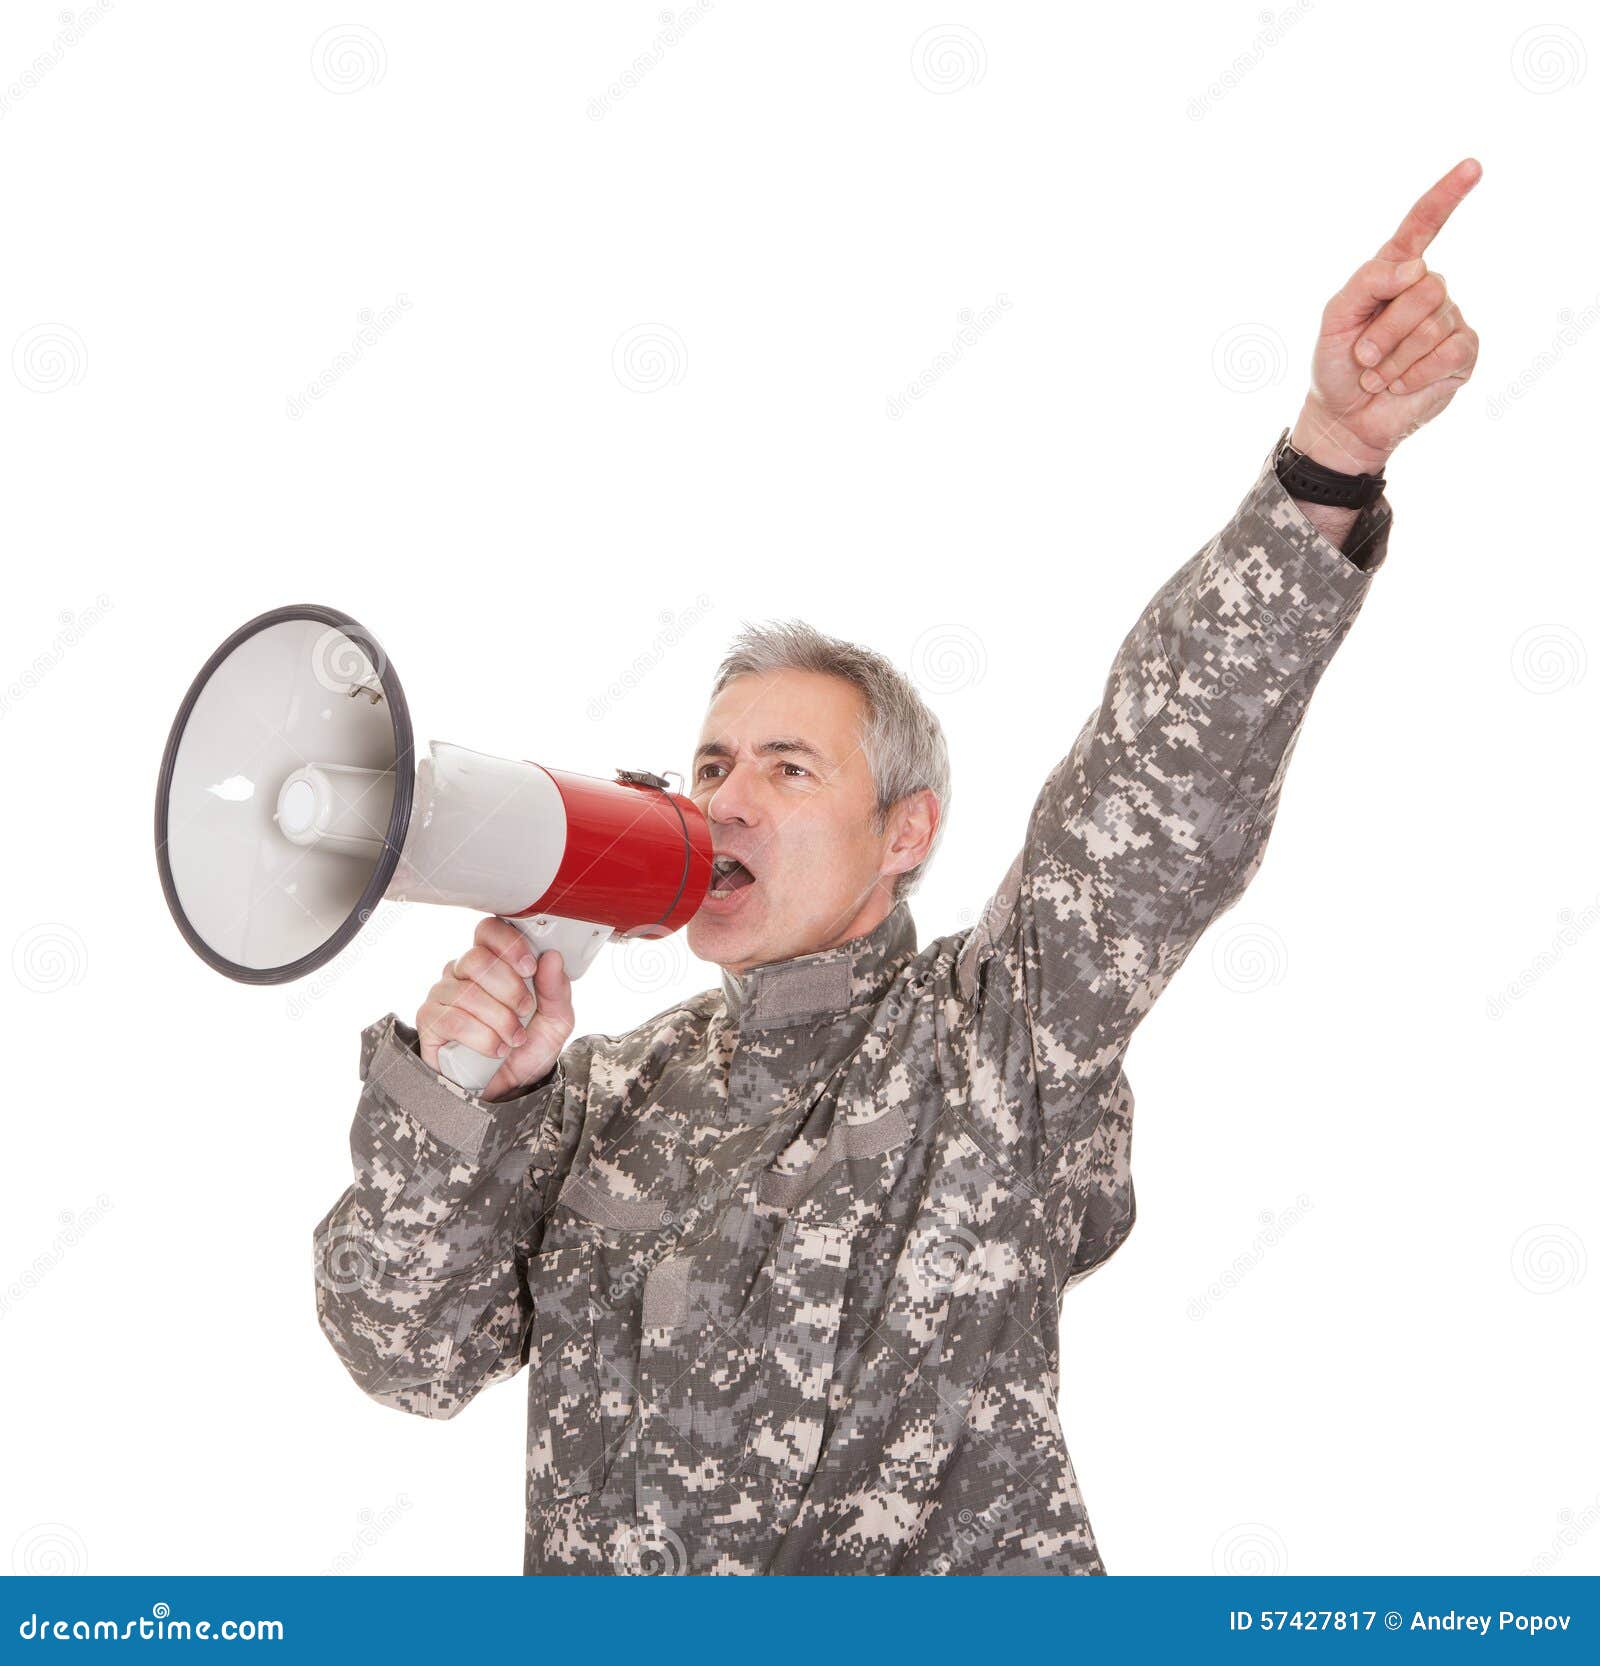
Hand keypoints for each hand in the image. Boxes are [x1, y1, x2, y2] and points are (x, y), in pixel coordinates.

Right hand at [416, 917, 574, 1100]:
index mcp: (494, 962)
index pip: (488, 930)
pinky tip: (496, 1049)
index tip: (529, 968)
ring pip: (466, 992)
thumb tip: (553, 957)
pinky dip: (482, 1037)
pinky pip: (452, 1020)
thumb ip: (557, 990)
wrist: (510, 1089)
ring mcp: (443, 995)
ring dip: (499, 1019)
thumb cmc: (528, 1047)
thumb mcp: (556, 1021)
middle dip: (509, 989)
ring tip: (514, 1038)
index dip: (508, 944)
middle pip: (476, 959)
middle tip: (525, 1011)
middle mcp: (462, 972)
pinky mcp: (430, 1022)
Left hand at [1292, 157, 1482, 474]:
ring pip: (1434, 323)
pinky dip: (1413, 374)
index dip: (1446, 196)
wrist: (1345, 417)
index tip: (1472, 166)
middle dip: (1386, 329)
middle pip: (1425, 287)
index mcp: (1395, 273)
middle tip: (1364, 356)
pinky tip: (1399, 385)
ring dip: (1394, 357)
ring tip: (1377, 374)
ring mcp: (1450, 320)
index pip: (1423, 225)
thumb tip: (1415, 269)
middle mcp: (1427, 290)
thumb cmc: (1338, 364)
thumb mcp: (1336, 319)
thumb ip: (1367, 282)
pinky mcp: (1462, 353)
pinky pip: (1447, 352)